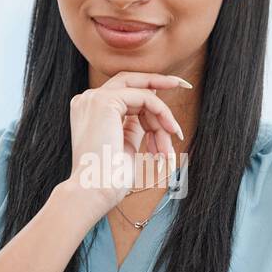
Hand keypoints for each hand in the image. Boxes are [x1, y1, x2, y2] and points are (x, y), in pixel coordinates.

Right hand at [67, 71, 189, 213]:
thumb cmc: (110, 177)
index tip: (166, 98)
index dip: (149, 95)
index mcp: (89, 110)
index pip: (123, 92)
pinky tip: (169, 130)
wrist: (95, 190)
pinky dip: (161, 112)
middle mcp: (87, 100)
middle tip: (184, 85)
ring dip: (162, 117)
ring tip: (169, 143)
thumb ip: (134, 124)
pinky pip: (144, 98)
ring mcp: (94, 98)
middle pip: (130, 80)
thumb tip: (152, 109)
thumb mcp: (126, 144)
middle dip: (159, 80)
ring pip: (141, 92)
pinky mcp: (104, 101)